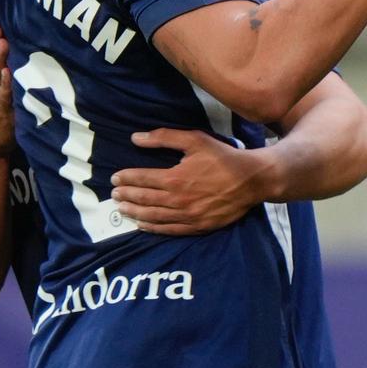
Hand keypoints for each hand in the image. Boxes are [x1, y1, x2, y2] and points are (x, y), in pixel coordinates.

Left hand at [109, 125, 274, 232]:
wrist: (252, 180)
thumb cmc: (223, 157)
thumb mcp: (194, 140)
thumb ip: (164, 137)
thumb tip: (136, 138)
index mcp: (174, 178)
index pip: (142, 179)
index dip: (125, 178)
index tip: (114, 178)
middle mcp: (177, 200)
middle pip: (144, 199)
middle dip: (126, 195)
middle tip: (114, 194)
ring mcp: (187, 216)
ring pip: (153, 217)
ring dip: (134, 212)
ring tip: (121, 209)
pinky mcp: (197, 226)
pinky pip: (168, 230)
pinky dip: (152, 228)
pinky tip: (142, 224)